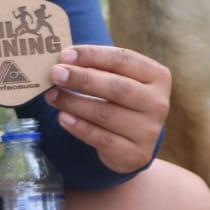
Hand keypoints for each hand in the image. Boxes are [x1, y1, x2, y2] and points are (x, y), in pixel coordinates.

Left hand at [43, 44, 169, 173]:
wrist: (131, 144)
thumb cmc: (118, 100)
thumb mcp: (115, 79)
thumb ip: (95, 67)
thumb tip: (62, 61)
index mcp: (157, 76)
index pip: (123, 59)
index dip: (92, 55)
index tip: (64, 55)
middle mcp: (158, 103)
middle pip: (117, 87)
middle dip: (82, 79)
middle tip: (55, 74)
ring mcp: (149, 131)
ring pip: (106, 114)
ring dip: (74, 103)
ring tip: (52, 96)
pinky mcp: (136, 154)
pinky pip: (102, 139)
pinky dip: (79, 127)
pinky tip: (63, 117)